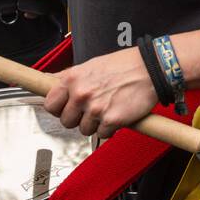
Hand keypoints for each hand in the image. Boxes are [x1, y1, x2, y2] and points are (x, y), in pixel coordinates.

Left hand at [43, 47, 157, 138]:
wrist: (150, 68)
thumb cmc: (123, 65)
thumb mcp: (90, 65)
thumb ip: (69, 77)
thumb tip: (48, 82)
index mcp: (73, 79)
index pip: (51, 104)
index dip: (59, 109)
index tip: (66, 108)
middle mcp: (81, 94)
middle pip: (66, 121)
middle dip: (78, 118)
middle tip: (91, 109)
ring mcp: (95, 109)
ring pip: (84, 130)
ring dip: (95, 124)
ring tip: (106, 109)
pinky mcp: (111, 120)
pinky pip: (102, 135)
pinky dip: (109, 128)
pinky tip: (116, 114)